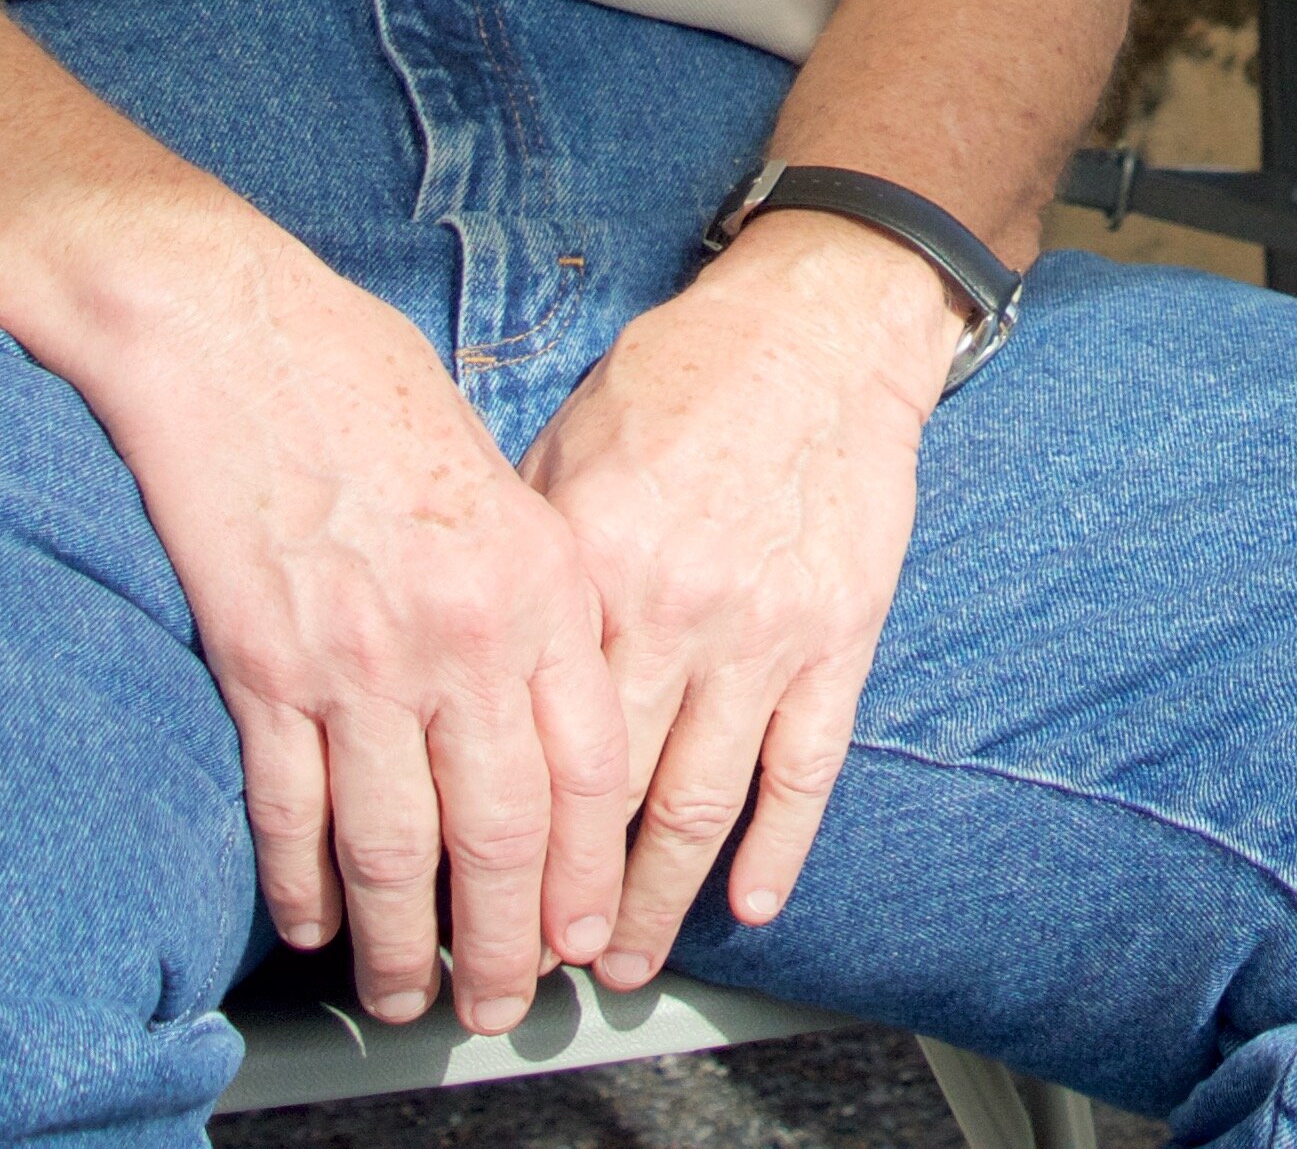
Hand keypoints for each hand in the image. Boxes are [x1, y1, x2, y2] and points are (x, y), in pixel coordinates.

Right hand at [56, 210, 630, 1036]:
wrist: (227, 327)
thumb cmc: (363, 380)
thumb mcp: (494, 471)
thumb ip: (529, 584)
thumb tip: (544, 697)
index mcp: (539, 578)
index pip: (589, 766)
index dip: (588, 869)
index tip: (585, 933)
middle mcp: (462, 632)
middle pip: (503, 830)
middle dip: (510, 939)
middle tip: (506, 1004)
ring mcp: (358, 658)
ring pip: (395, 846)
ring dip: (403, 940)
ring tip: (408, 993)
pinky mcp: (260, 665)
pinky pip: (292, 809)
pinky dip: (301, 882)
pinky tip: (309, 925)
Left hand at [513, 210, 970, 987]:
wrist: (822, 329)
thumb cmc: (684, 377)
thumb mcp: (569, 449)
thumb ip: (525, 563)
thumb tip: (466, 662)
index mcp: (591, 565)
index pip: (526, 734)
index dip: (491, 830)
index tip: (458, 895)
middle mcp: (674, 611)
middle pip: (603, 793)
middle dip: (561, 897)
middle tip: (526, 965)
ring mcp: (764, 632)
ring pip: (701, 801)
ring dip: (658, 901)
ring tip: (622, 967)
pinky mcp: (838, 635)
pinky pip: (806, 764)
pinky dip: (778, 844)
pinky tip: (748, 904)